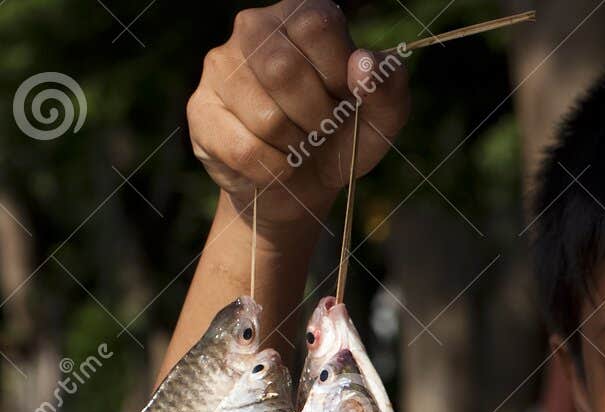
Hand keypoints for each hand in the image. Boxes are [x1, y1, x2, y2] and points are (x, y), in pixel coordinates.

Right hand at [186, 0, 408, 238]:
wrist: (303, 185)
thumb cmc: (343, 138)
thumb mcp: (381, 119)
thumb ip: (388, 88)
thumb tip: (363, 63)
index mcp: (302, 15)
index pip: (318, 26)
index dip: (338, 74)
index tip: (345, 98)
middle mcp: (255, 27)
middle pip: (282, 69)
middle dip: (317, 117)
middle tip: (322, 129)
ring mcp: (221, 66)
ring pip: (264, 116)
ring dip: (296, 146)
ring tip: (298, 142)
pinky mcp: (200, 110)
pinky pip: (244, 149)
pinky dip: (274, 168)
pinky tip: (276, 162)